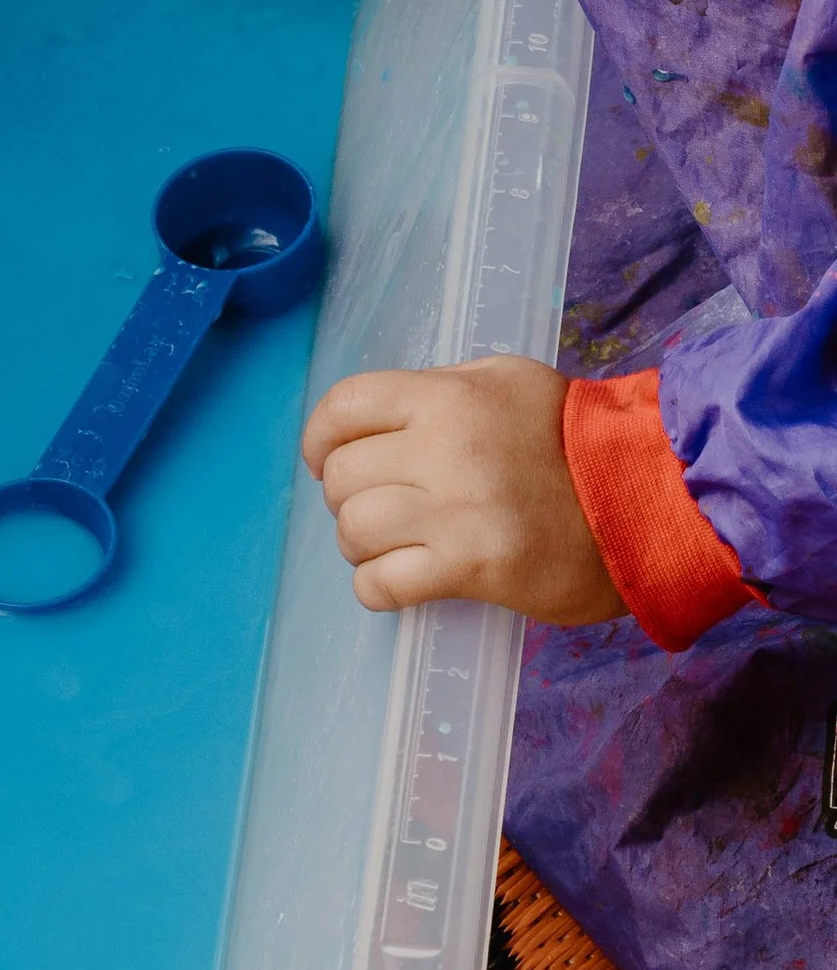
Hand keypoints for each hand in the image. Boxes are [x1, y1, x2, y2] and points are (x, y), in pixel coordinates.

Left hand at [301, 355, 623, 622]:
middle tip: (376, 508)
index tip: (323, 459)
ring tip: (389, 547)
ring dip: (359, 544)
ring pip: (354, 529)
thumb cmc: (576, 437)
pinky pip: (383, 583)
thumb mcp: (506, 382)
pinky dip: (375, 587)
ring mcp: (456, 510)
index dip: (320, 437)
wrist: (648, 499)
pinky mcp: (472, 568)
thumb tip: (385, 420)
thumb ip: (442, 394)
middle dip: (346, 496)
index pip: (343, 407)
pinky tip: (395, 582)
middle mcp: (442, 448)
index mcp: (446, 397)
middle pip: (342, 474)